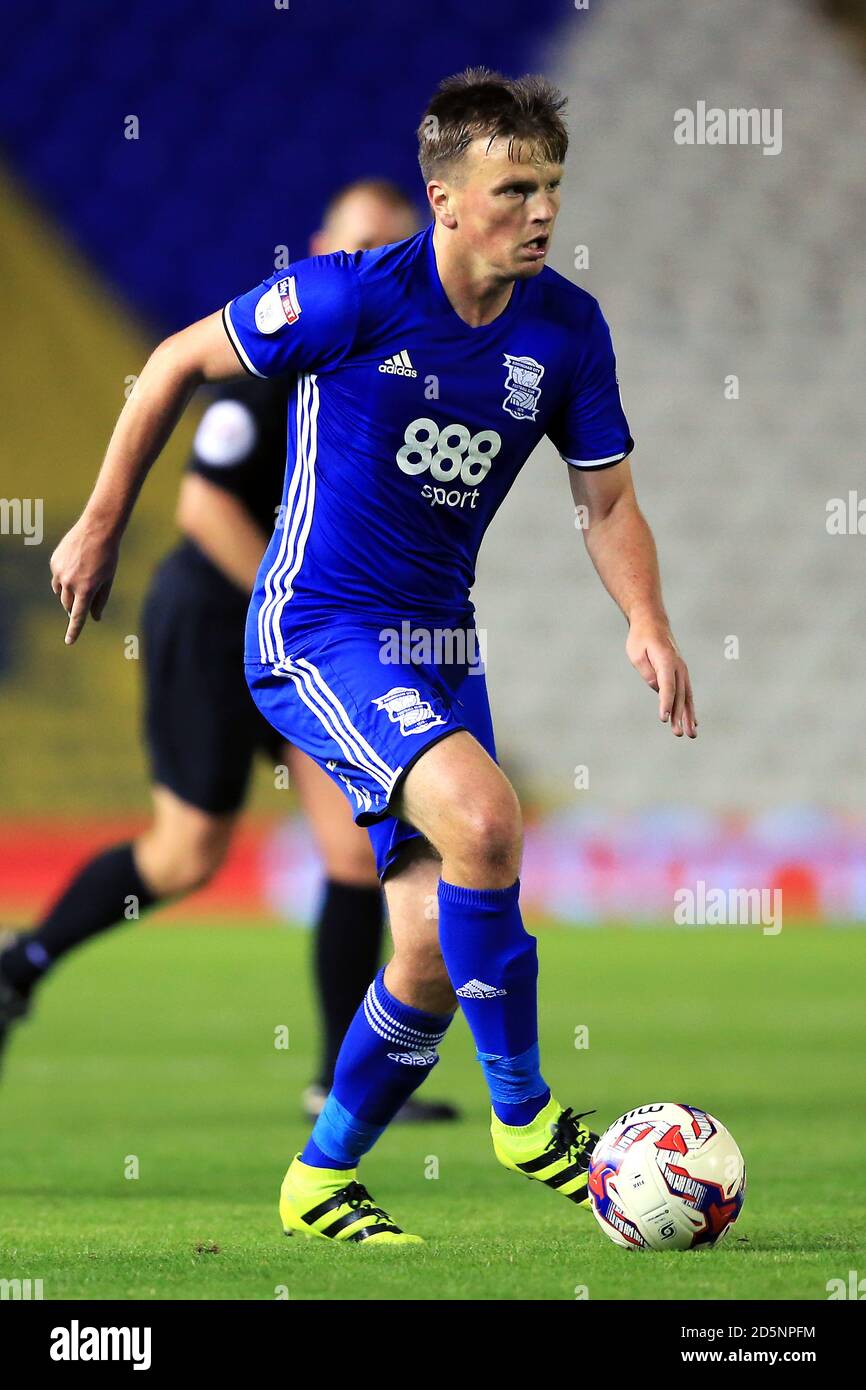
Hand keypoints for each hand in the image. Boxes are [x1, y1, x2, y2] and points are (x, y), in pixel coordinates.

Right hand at [50, 514, 119, 644]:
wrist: (97, 529)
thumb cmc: (107, 556)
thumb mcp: (108, 580)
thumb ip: (100, 600)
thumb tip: (95, 618)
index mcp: (85, 589)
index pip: (78, 616)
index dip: (74, 631)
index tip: (69, 642)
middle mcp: (70, 583)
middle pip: (68, 605)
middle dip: (74, 607)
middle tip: (84, 601)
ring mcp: (60, 572)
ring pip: (60, 592)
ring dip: (68, 593)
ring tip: (81, 580)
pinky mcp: (54, 563)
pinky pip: (58, 577)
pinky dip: (65, 578)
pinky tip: (76, 566)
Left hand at [626, 614, 696, 737]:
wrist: (652, 623)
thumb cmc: (641, 639)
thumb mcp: (636, 653)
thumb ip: (646, 671)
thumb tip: (656, 687)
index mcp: (666, 660)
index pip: (667, 686)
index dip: (666, 703)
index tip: (663, 718)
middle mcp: (678, 667)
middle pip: (679, 695)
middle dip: (679, 716)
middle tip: (680, 734)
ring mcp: (682, 671)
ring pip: (686, 697)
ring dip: (688, 716)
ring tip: (690, 734)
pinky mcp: (681, 674)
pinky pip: (686, 694)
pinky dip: (689, 708)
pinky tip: (693, 722)